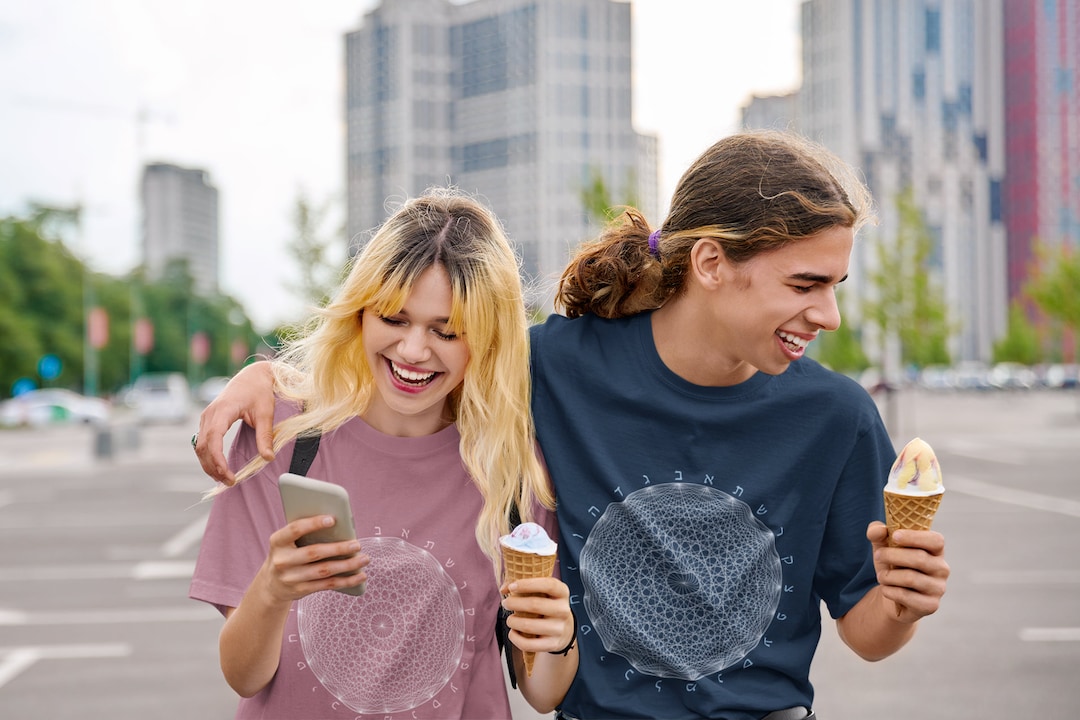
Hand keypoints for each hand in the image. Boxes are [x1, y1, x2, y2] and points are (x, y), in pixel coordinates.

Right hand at [194, 362, 276, 484]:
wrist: (253, 375)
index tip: (228, 475)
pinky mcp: (208, 420)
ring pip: (199, 446)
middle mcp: (210, 414)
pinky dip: (208, 456)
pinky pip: (201, 441)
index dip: (217, 460)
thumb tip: (268, 458)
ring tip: (224, 479)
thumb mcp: (265, 413)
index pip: (213, 439)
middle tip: (229, 482)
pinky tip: (217, 467)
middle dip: (213, 467)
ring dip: (209, 464)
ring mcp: (206, 416)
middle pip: (203, 446)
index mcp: (223, 410)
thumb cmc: (260, 391)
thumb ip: (265, 436)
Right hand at [257, 515, 369, 602]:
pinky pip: (327, 585)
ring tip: (364, 559)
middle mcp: (282, 560)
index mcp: (278, 542)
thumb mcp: (288, 541)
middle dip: (338, 549)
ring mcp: (291, 578)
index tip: (332, 519)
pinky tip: (360, 576)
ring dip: (347, 565)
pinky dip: (346, 581)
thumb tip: (339, 525)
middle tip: (357, 544)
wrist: (271, 584)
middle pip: (314, 553)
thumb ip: (305, 532)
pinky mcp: (301, 590)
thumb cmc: (288, 553)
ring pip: (324, 571)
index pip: (295, 530)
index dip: (313, 524)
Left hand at [500, 577, 575, 653]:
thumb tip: (504, 588)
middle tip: (506, 603)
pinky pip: (528, 644)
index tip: (511, 587)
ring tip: (510, 620)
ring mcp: (559, 629)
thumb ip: (523, 586)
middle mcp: (563, 610)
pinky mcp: (553, 645)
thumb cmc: (547, 606)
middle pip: (534, 605)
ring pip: (528, 626)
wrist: (564, 630)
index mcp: (562, 593)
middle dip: (513, 603)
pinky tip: (513, 632)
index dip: (527, 584)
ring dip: (512, 621)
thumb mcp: (543, 592)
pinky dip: (515, 638)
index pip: (548, 585)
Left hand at [868, 521, 948, 621]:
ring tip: (881, 575)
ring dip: (888, 575)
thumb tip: (877, 531)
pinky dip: (890, 591)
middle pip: (920, 558)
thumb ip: (877, 532)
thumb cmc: (892, 564)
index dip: (916, 537)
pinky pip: (906, 596)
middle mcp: (942, 568)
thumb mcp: (882, 545)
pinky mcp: (931, 605)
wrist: (892, 595)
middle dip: (892, 555)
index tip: (895, 536)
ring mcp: (938, 588)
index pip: (936, 540)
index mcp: (935, 550)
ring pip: (911, 578)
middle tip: (878, 556)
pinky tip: (886, 589)